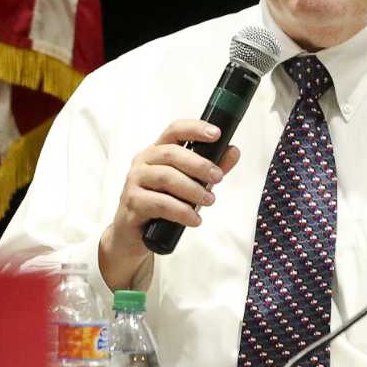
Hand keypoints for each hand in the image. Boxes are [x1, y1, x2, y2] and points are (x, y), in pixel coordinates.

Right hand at [96, 119, 239, 289]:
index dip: (195, 129)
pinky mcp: (132, 204)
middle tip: (218, 177)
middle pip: (171, 153)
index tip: (216, 134)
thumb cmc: (161, 206)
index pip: (174, 131)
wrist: (133, 237)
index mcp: (156, 152)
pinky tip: (194, 219)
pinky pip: (160, 204)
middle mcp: (142, 163)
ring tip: (209, 200)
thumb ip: (209, 170)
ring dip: (192, 189)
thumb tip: (233, 151)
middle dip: (199, 164)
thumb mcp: (189, 186)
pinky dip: (181, 211)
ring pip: (165, 177)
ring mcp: (134, 183)